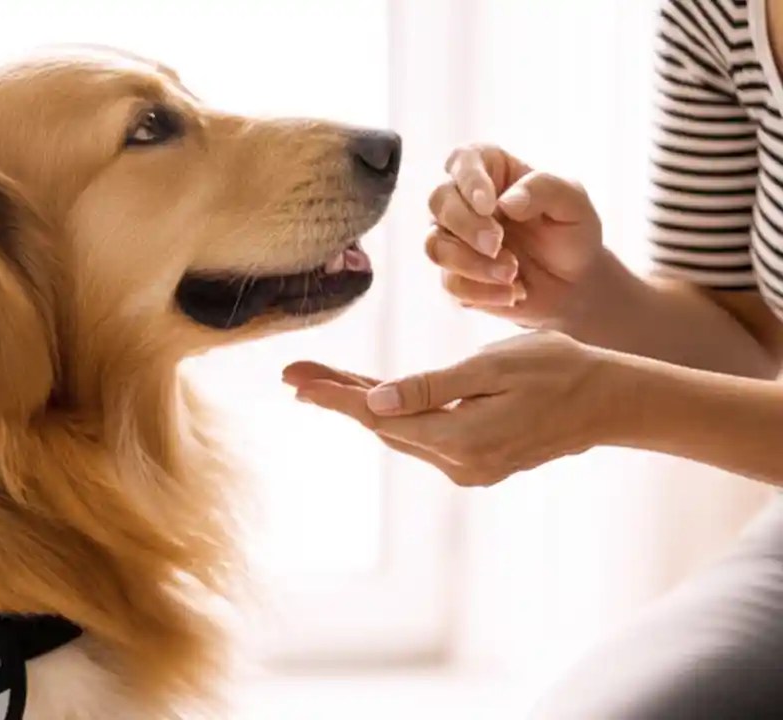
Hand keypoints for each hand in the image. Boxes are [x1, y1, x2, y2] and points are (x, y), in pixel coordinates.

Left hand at [282, 332, 614, 486]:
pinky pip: (423, 433)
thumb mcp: (493, 367)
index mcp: (460, 439)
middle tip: (293, 375)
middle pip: (382, 425)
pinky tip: (370, 395)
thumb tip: (375, 402)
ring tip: (319, 381)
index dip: (334, 396)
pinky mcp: (478, 458)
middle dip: (337, 397)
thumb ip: (432, 387)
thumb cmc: (558, 370)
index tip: (295, 380)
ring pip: (400, 430)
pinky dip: (395, 413)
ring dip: (361, 404)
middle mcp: (459, 462)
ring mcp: (469, 466)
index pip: (379, 415)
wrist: (612, 401)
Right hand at [428, 145, 606, 327]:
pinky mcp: (454, 274)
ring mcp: (454, 239)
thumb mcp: (574, 202)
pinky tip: (513, 292)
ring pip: (435, 245)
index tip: (489, 205)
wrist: (574, 283)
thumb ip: (544, 189)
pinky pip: (450, 282)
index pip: (463, 160)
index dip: (468, 180)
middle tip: (497, 244)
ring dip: (471, 263)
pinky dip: (482, 291)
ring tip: (511, 273)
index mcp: (491, 170)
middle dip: (467, 226)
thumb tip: (505, 202)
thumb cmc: (572, 232)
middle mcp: (464, 201)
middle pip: (438, 202)